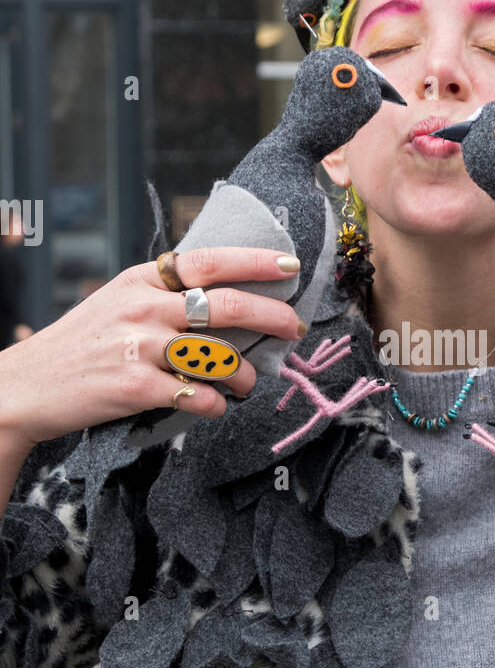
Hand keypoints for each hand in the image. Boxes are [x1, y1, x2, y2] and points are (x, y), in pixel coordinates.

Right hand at [0, 247, 304, 450]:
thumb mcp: (116, 302)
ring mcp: (139, 348)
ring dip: (244, 374)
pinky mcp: (135, 388)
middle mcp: (143, 308)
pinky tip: (213, 406)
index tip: (289, 264)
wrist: (26, 386)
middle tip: (295, 328)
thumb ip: (163, 295)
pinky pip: (197, 396)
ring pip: (219, 357)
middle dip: (272, 316)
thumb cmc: (80, 346)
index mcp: (141, 281)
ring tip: (247, 383)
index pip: (208, 260)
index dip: (254, 261)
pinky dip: (215, 405)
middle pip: (225, 305)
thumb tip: (224, 295)